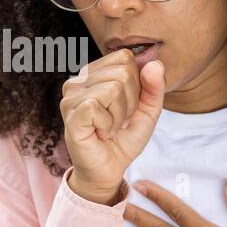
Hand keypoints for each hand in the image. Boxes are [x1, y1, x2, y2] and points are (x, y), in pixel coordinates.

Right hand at [59, 49, 164, 203]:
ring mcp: (71, 97)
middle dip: (130, 102)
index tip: (126, 106)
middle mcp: (78, 80)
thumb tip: (155, 62)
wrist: (109, 170)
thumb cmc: (123, 138)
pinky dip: (109, 124)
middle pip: (123, 72)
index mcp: (94, 73)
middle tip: (117, 120)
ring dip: (119, 115)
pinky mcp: (71, 114)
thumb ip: (154, 86)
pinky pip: (99, 105)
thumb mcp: (147, 110)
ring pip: (113, 87)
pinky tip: (101, 133)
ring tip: (109, 127)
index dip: (136, 84)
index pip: (125, 57)